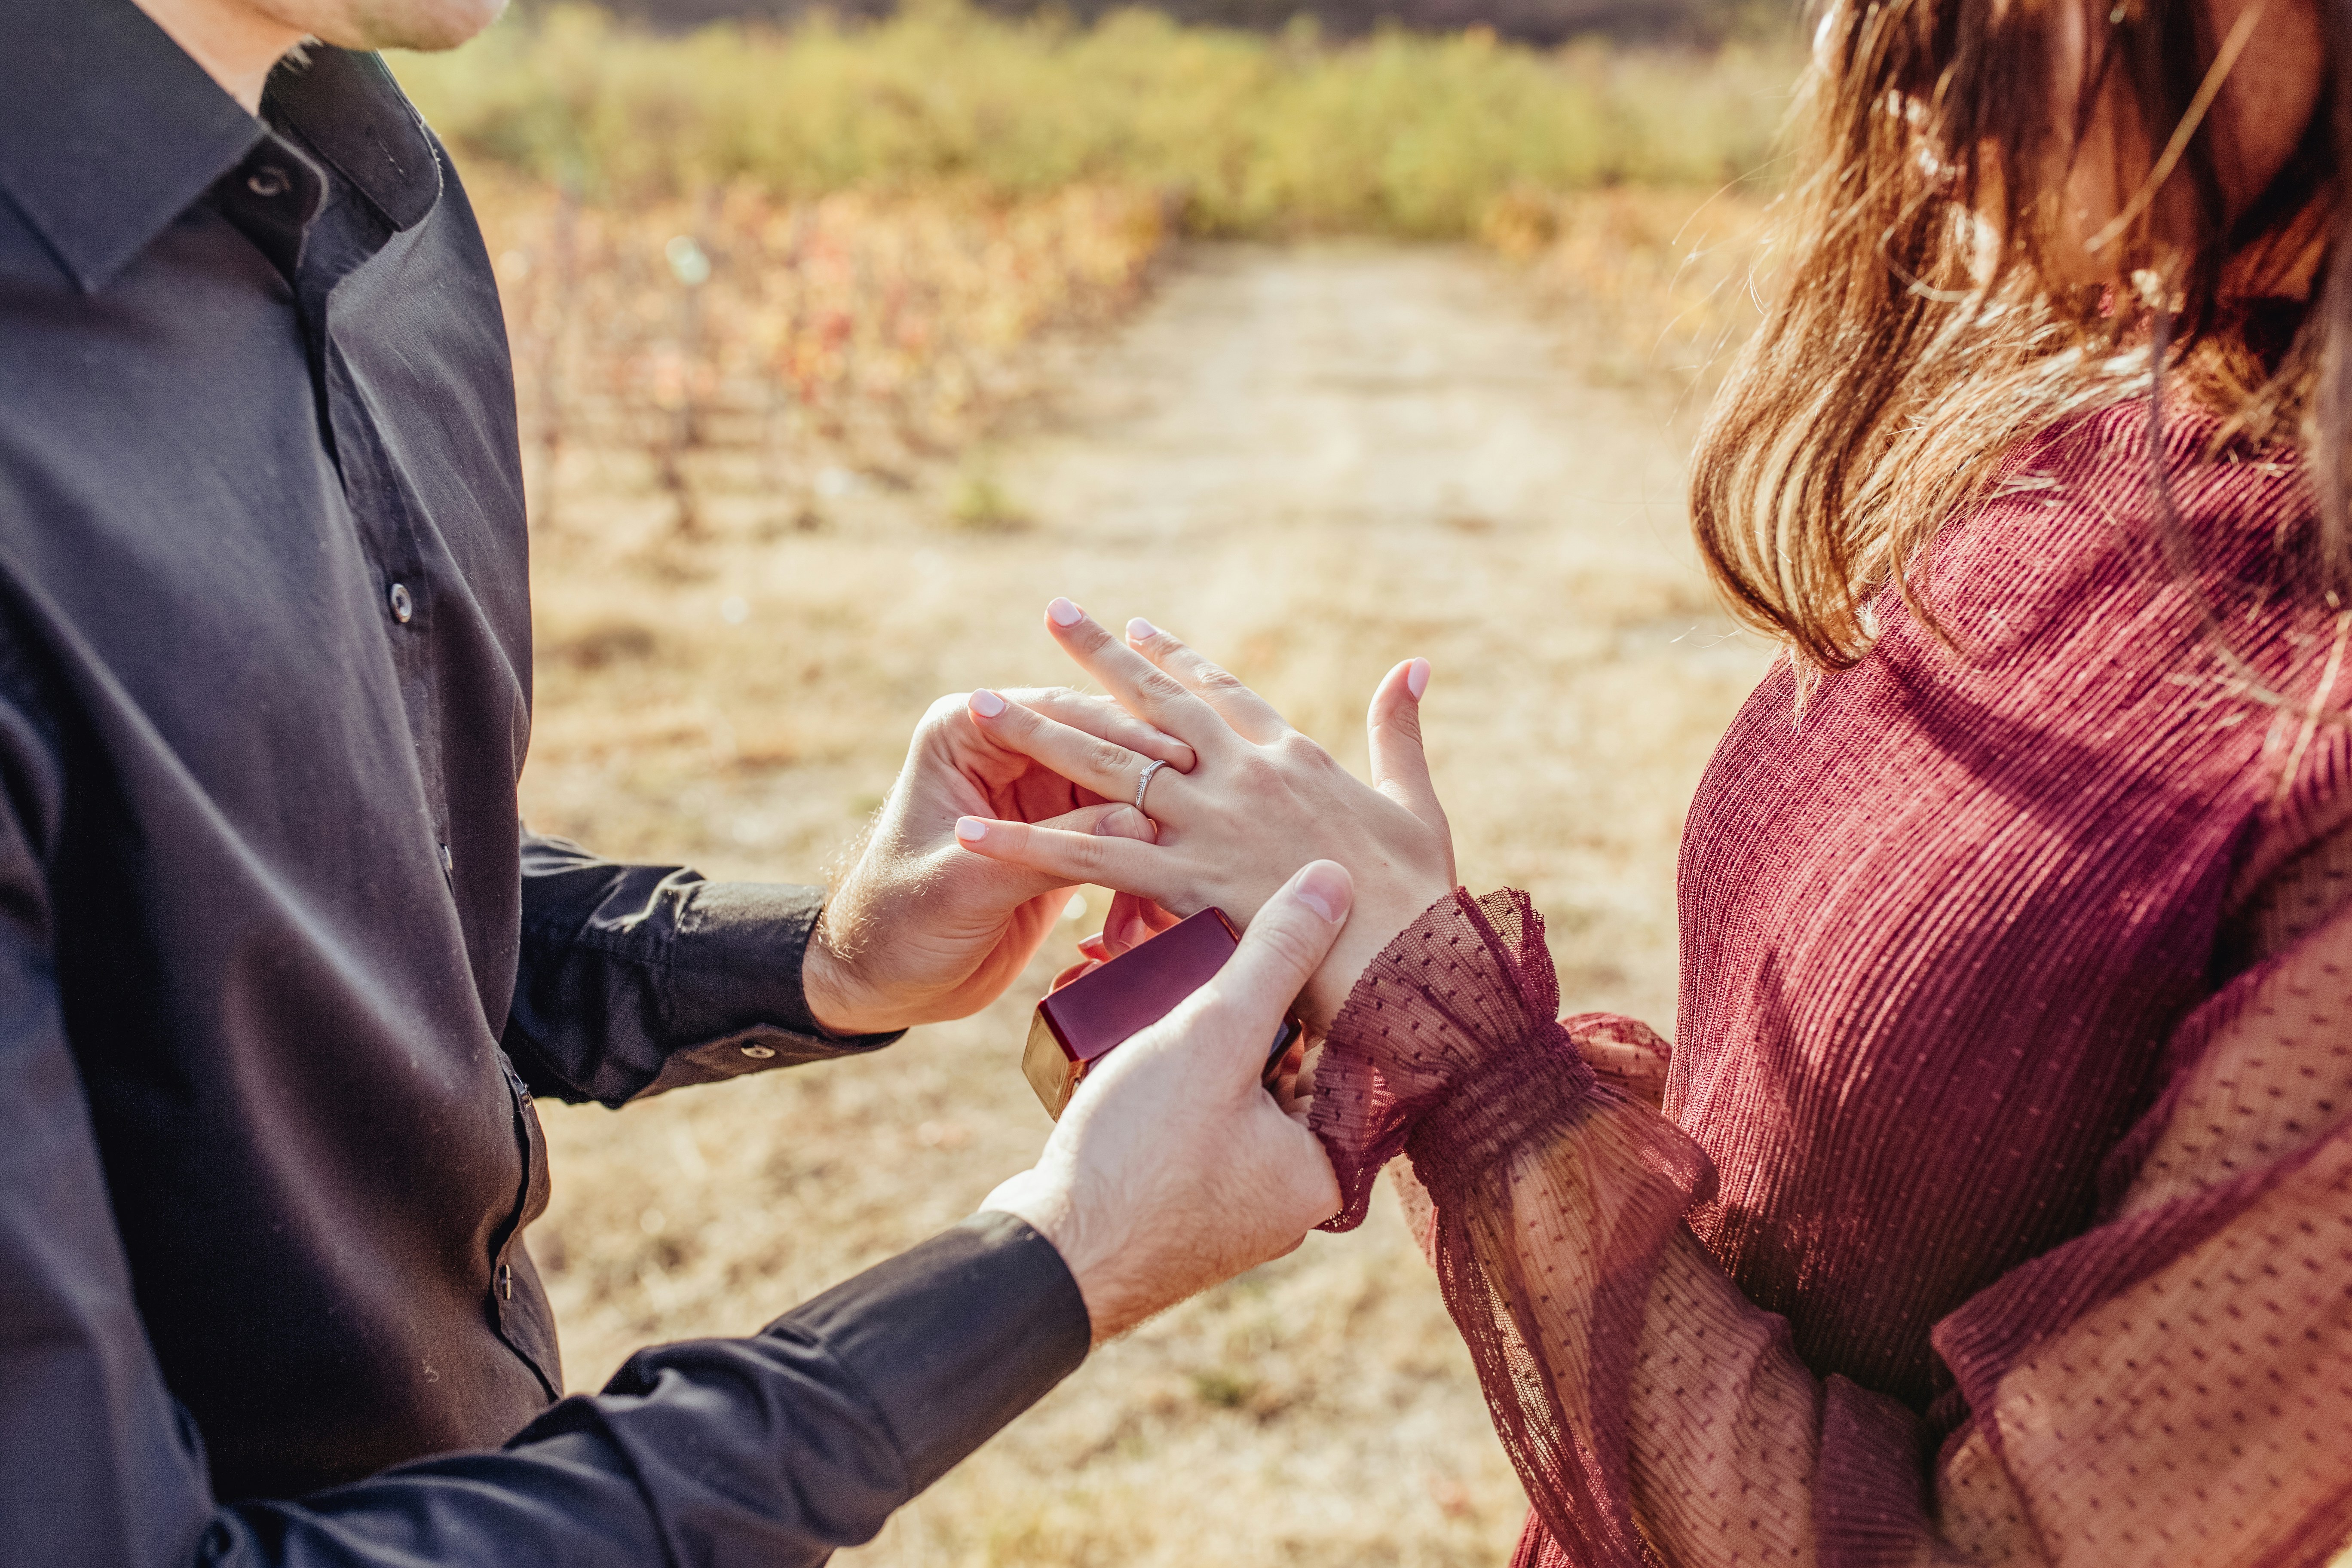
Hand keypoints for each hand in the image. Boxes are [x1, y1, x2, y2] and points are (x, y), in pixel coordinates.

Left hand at [801, 688, 1194, 1034]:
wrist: (882, 980)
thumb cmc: (899, 922)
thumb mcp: (969, 885)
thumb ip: (1051, 850)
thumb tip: (1139, 822)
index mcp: (967, 732)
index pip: (1057, 713)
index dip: (1120, 736)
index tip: (1178, 760)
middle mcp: (1006, 750)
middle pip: (1096, 744)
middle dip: (1150, 770)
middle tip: (1214, 789)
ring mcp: (1036, 794)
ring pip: (1116, 787)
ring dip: (1155, 814)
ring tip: (1212, 833)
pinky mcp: (1059, 838)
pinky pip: (1117, 832)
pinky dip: (1143, 852)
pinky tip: (1180, 874)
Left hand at [949, 601, 1454, 1028]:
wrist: (1414, 958)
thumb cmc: (1422, 895)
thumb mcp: (1415, 803)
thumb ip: (1402, 731)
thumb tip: (1415, 665)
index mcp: (1291, 756)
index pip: (1219, 692)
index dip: (1173, 658)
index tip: (1133, 627)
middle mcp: (1241, 776)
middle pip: (1153, 705)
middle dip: (1097, 659)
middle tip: (1053, 613)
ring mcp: (1209, 824)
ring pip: (1107, 767)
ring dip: (1038, 733)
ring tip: (979, 702)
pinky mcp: (1184, 878)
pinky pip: (1089, 858)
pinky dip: (1026, 846)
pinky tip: (971, 833)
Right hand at [981, 861, 1349, 1340]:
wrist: (1046, 1260)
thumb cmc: (1139, 1154)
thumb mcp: (1214, 1031)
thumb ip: (1276, 954)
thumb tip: (1335, 878)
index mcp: (1327, 1166)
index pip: (1347, 1050)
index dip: (1315, 982)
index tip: (1284, 931)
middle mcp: (1290, 1195)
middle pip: (1287, 1070)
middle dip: (1248, 1009)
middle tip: (1214, 952)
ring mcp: (1231, 1206)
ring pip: (1234, 1093)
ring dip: (1202, 1041)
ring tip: (1166, 986)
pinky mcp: (1176, 1205)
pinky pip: (1192, 1124)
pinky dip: (1172, 1081)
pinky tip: (1136, 1043)